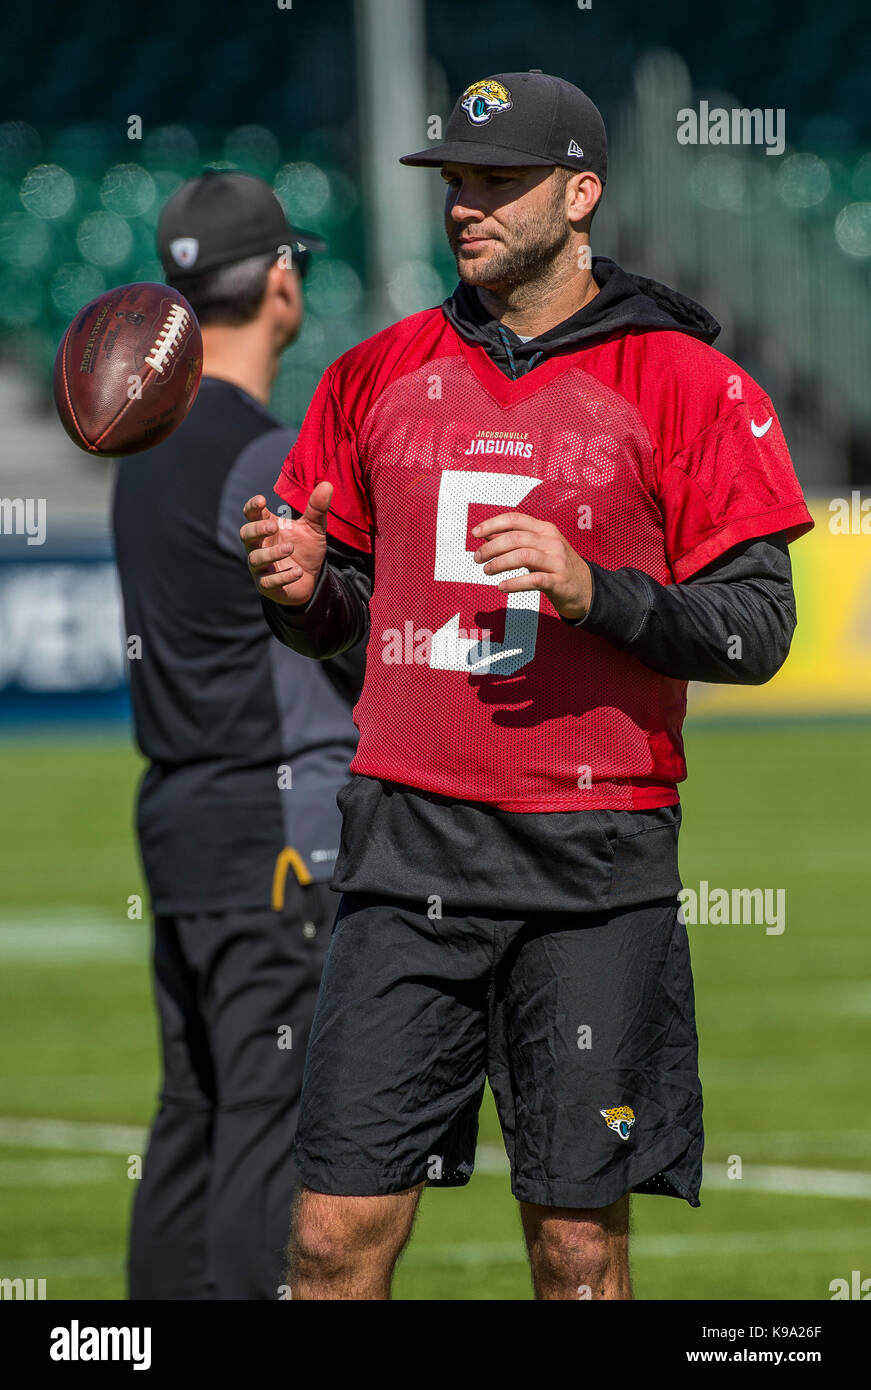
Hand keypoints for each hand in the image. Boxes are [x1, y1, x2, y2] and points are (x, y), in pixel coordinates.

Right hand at [240, 482, 332, 606]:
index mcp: (267, 528)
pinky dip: (282, 577)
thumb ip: (317, 508)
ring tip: (290, 549)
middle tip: (273, 526)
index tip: (262, 500)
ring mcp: (261, 567)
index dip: (252, 506)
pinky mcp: (267, 585)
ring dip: (271, 553)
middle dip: (257, 529)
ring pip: (255, 559)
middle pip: (246, 534)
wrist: (311, 579)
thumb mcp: (314, 528)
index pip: (251, 514)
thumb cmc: (305, 549)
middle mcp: (259, 546)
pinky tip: (298, 571)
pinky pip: (268, 582)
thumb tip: (327, 484)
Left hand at [471, 511, 592, 621]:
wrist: (586, 589)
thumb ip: (515, 540)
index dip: (492, 524)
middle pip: (516, 538)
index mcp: (545, 530)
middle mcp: (552, 542)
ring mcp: (557, 561)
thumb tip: (487, 534)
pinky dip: (514, 583)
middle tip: (478, 558)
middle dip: (491, 547)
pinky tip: (502, 586)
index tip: (475, 533)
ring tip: (487, 571)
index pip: (515, 519)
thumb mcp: (538, 548)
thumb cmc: (557, 567)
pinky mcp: (559, 581)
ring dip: (500, 563)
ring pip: (523, 556)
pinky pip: (533, 580)